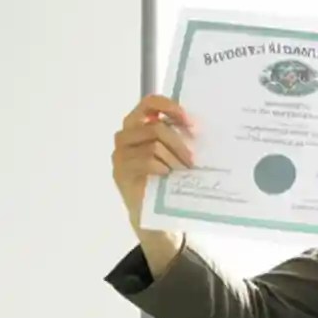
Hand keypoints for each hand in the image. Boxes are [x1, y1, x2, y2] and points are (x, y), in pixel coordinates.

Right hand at [111, 94, 195, 229]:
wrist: (152, 214)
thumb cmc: (165, 179)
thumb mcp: (172, 152)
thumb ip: (177, 135)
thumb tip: (197, 126)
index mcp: (138, 124)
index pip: (150, 103)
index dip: (171, 107)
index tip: (190, 122)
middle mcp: (125, 135)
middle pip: (156, 127)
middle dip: (179, 143)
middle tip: (192, 159)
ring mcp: (120, 153)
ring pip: (154, 146)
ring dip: (173, 158)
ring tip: (182, 170)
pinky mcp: (121, 171)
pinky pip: (147, 161)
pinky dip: (162, 168)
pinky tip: (167, 175)